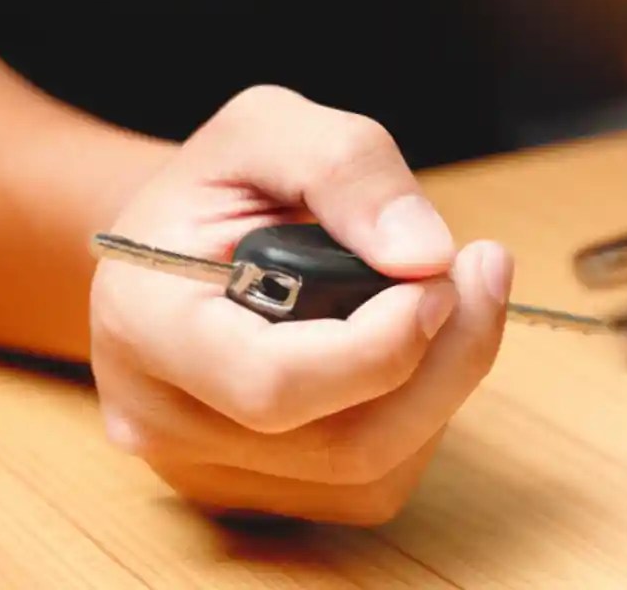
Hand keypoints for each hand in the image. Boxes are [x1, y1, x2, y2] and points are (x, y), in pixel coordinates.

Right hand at [89, 86, 513, 524]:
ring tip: (446, 297)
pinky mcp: (261, 497)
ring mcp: (211, 473)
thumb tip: (425, 255)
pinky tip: (417, 348)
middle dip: (445, 360)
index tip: (444, 270)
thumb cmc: (223, 184)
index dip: (384, 340)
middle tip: (482, 273)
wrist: (181, 245)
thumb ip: (346, 168)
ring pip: (373, 470)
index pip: (275, 382)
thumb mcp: (271, 128)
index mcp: (144, 325)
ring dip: (443, 382)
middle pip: (344, 444)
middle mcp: (165, 422)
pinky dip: (422, 413)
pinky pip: (375, 482)